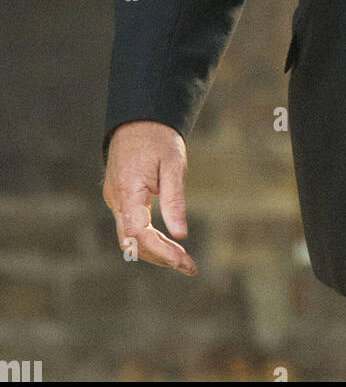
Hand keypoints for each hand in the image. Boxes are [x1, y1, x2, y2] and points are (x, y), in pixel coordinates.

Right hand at [103, 121, 196, 275]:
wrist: (137, 119)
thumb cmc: (158, 139)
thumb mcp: (174, 164)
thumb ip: (175, 199)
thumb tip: (181, 234)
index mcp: (128, 190)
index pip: (139, 233)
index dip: (160, 251)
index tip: (183, 261)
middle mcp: (116, 199)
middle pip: (132, 242)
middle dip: (160, 257)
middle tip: (189, 267)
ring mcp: (114, 199)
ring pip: (129, 238)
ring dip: (154, 251)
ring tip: (183, 261)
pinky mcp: (118, 198)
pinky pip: (129, 226)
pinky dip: (147, 239)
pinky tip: (167, 244)